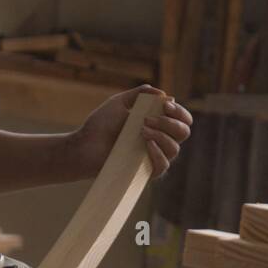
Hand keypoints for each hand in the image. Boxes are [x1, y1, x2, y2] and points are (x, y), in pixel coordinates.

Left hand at [67, 85, 193, 178]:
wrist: (84, 146)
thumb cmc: (100, 125)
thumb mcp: (119, 103)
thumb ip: (140, 95)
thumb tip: (164, 95)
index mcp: (157, 124)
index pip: (182, 118)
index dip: (179, 111)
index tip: (165, 105)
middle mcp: (159, 141)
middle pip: (183, 132)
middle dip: (171, 122)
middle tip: (147, 119)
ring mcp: (153, 157)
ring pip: (175, 148)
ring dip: (162, 136)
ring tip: (141, 130)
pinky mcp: (145, 172)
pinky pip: (163, 166)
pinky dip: (158, 153)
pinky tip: (147, 145)